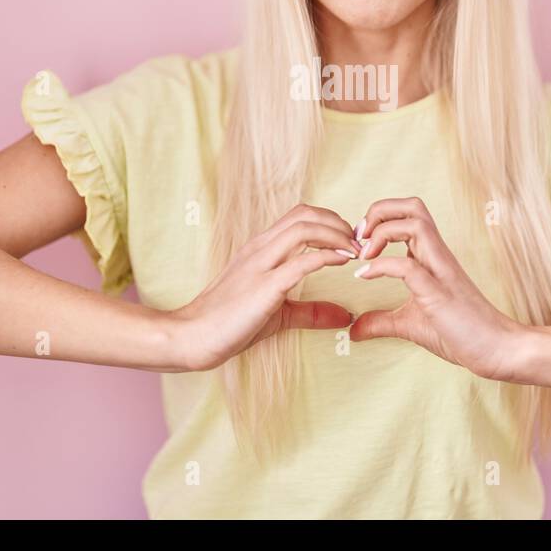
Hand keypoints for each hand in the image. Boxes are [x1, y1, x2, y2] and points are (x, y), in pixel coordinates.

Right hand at [174, 204, 361, 371]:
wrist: (192, 337)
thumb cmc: (229, 324)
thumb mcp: (277, 314)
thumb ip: (311, 311)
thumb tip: (344, 316)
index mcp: (261, 248)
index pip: (299, 216)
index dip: (330, 221)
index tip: (350, 240)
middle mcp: (260, 248)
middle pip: (305, 214)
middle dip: (338, 222)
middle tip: (359, 242)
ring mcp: (261, 264)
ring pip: (304, 228)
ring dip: (337, 235)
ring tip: (355, 250)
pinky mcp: (264, 286)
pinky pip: (302, 261)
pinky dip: (328, 257)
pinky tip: (343, 262)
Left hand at [349, 197, 522, 380]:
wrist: (497, 350)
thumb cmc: (461, 333)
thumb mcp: (410, 325)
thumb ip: (382, 322)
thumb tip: (354, 329)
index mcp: (431, 257)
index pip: (407, 214)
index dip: (378, 219)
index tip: (359, 243)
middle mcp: (437, 255)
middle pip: (411, 206)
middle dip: (380, 212)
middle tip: (361, 238)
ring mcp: (441, 271)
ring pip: (415, 223)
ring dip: (382, 232)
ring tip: (364, 254)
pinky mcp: (439, 293)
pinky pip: (409, 266)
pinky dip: (381, 266)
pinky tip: (364, 276)